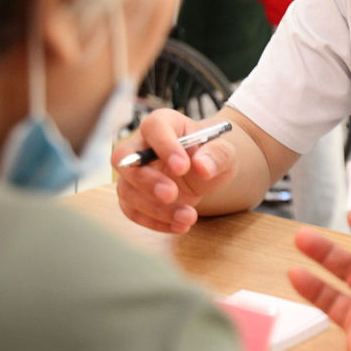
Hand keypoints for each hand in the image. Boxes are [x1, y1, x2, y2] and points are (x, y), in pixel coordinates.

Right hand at [112, 108, 236, 233]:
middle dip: (147, 180)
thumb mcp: (224, 151)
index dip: (164, 146)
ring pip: (127, 190)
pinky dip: (154, 222)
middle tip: (172, 194)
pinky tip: (180, 226)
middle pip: (126, 159)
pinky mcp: (134, 196)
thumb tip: (202, 166)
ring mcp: (134, 172)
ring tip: (189, 217)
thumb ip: (217, 155)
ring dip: (155, 208)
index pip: (154, 128)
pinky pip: (132, 211)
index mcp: (164, 124)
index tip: (183, 167)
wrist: (206, 172)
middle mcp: (141, 145)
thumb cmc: (210, 154)